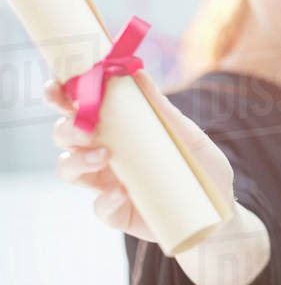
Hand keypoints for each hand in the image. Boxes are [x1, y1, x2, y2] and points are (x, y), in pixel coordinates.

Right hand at [46, 69, 234, 242]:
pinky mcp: (115, 212)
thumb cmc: (201, 167)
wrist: (218, 210)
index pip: (81, 107)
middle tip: (85, 129)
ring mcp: (106, 184)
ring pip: (68, 168)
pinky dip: (105, 199)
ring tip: (106, 156)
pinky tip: (122, 193)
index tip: (58, 87)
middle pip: (65, 136)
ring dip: (78, 160)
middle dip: (66, 128)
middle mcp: (104, 153)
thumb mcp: (188, 135)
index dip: (61, 95)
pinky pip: (97, 206)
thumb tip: (138, 72)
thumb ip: (161, 108)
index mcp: (118, 128)